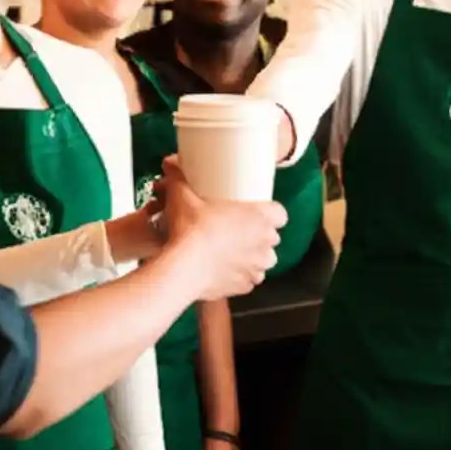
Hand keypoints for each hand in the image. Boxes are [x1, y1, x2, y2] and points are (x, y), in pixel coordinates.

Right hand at [161, 155, 284, 299]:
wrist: (183, 268)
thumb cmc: (191, 229)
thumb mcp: (183, 195)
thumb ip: (180, 177)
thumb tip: (170, 162)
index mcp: (260, 218)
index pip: (280, 214)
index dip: (269, 212)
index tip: (254, 211)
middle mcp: (265, 245)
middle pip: (270, 238)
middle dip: (257, 235)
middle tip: (234, 229)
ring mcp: (257, 268)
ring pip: (261, 261)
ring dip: (250, 257)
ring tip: (229, 251)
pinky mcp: (245, 287)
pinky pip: (247, 280)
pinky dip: (238, 276)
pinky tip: (222, 269)